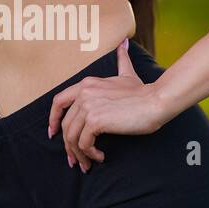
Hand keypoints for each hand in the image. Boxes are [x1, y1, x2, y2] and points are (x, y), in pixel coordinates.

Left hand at [46, 39, 164, 171]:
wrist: (156, 101)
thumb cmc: (144, 92)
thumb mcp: (128, 74)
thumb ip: (122, 60)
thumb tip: (123, 44)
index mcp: (86, 84)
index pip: (59, 101)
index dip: (53, 119)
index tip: (54, 133)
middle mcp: (83, 93)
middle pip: (65, 125)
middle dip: (68, 145)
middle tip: (75, 160)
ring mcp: (88, 106)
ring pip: (72, 137)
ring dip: (78, 154)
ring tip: (88, 163)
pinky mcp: (95, 120)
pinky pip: (84, 143)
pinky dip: (89, 153)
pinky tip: (100, 156)